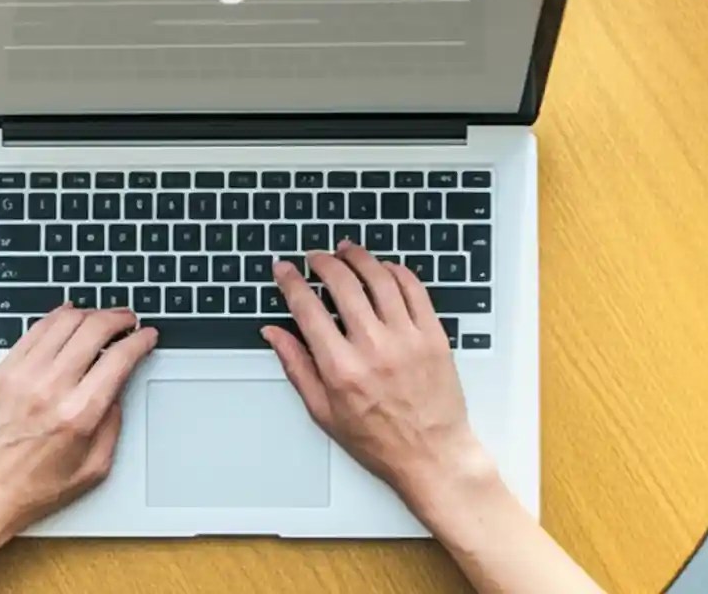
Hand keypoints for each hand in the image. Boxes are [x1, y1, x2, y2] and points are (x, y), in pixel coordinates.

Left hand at [0, 304, 156, 545]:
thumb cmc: (37, 486)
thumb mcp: (94, 466)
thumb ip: (113, 423)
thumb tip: (119, 387)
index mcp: (78, 415)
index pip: (118, 359)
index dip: (140, 340)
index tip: (147, 336)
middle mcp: (51, 389)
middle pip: (94, 329)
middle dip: (119, 318)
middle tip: (129, 320)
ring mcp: (24, 376)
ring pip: (64, 321)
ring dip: (90, 313)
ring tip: (102, 317)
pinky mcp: (4, 371)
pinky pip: (35, 329)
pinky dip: (57, 316)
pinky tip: (69, 316)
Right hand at [263, 240, 497, 518]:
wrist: (432, 456)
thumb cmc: (379, 440)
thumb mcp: (323, 411)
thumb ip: (296, 366)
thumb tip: (274, 334)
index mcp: (341, 368)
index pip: (307, 309)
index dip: (290, 282)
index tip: (284, 270)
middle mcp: (374, 348)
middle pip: (342, 284)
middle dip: (323, 262)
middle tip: (315, 258)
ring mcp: (407, 339)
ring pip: (379, 279)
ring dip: (359, 258)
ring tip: (347, 250)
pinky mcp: (433, 336)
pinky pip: (415, 290)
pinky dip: (396, 272)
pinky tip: (384, 269)